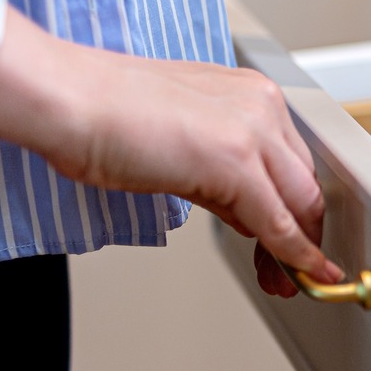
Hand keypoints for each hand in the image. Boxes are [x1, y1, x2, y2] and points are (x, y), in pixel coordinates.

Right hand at [0, 9, 340, 296]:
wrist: (68, 99)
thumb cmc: (102, 115)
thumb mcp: (184, 138)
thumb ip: (222, 170)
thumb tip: (247, 211)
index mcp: (249, 92)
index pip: (291, 159)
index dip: (295, 205)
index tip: (294, 236)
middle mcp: (261, 105)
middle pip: (303, 181)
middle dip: (302, 230)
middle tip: (291, 268)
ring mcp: (254, 131)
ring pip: (301, 202)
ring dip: (298, 247)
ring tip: (285, 279)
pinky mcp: (238, 163)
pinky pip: (279, 222)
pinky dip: (296, 254)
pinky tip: (303, 273)